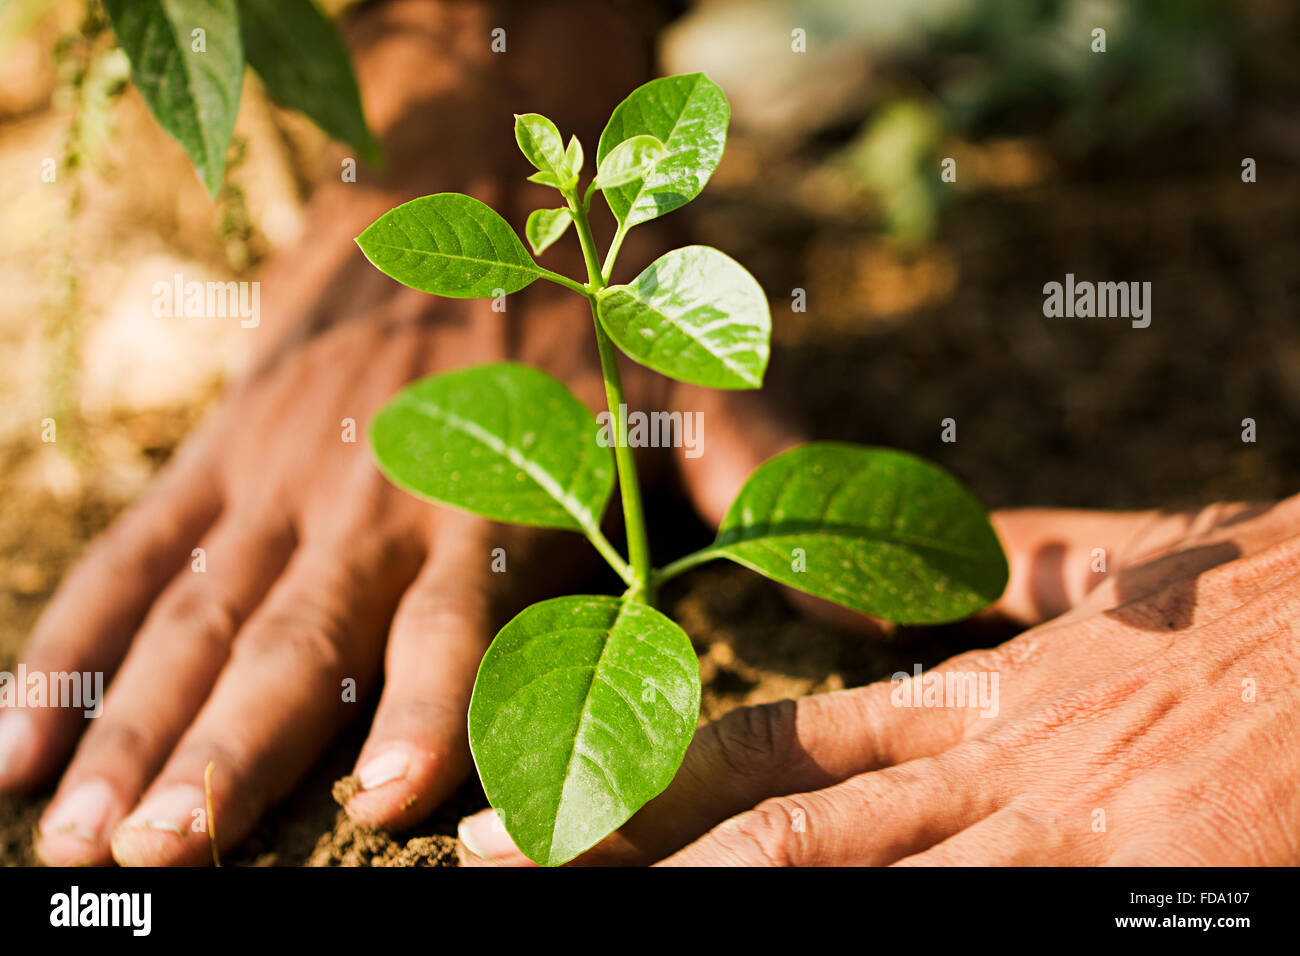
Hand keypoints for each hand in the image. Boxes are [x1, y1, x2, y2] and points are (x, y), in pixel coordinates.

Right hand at [0, 0, 706, 865]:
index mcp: (484, 489)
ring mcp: (270, 485)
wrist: (442, 195)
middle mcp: (363, 498)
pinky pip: (122, 567)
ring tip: (81, 845)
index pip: (453, 613)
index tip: (394, 798)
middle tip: (167, 858)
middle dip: (229, 752)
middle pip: (287, 638)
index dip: (430, 700)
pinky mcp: (212, 470)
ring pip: (185, 620)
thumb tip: (899, 603)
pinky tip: (5, 749)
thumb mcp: (693, 384)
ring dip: (132, 733)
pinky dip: (62, 657)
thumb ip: (769, 485)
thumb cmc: (579, 319)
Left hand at [459, 497, 1299, 864]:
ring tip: (576, 911)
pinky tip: (794, 950)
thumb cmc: (1281, 602)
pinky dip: (872, 937)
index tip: (555, 789)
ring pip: (827, 867)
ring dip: (701, 894)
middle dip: (622, 837)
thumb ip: (1035, 571)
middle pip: (765, 809)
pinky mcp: (1119, 872)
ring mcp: (1045, 819)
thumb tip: (971, 563)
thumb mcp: (1142, 577)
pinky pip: (961, 920)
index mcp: (979, 690)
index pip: (780, 734)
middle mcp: (986, 753)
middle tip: (491, 858)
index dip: (657, 767)